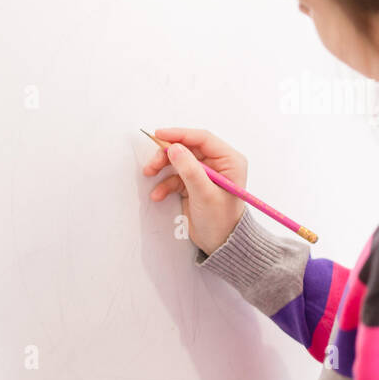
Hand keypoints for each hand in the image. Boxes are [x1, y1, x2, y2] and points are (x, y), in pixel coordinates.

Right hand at [142, 127, 246, 254]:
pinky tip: (158, 195)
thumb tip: (174, 147)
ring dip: (163, 168)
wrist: (220, 245)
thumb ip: (189, 169)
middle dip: (167, 154)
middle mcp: (218, 163)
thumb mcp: (205, 194)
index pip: (202, 138)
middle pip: (187, 148)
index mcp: (229, 160)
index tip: (159, 135)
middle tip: (152, 164)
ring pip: (178, 160)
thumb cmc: (221, 220)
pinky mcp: (194, 184)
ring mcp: (205, 174)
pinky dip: (165, 184)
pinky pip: (175, 176)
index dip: (180, 134)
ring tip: (149, 175)